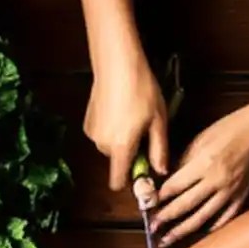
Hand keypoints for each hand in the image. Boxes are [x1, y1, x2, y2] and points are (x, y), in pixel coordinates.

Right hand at [85, 52, 169, 191]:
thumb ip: (159, 149)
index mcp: (122, 147)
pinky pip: (102, 135)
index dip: (129, 181)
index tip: (141, 173)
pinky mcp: (88, 124)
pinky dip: (111, 129)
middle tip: (143, 131)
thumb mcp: (158, 120)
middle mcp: (103, 145)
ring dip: (121, 140)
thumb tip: (161, 170)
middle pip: (118, 161)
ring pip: (110, 147)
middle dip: (130, 152)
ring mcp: (92, 134)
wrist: (117, 66)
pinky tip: (119, 111)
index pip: (118, 180)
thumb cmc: (142, 91)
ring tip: (131, 116)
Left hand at [151, 103, 248, 246]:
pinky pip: (225, 216)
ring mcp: (231, 190)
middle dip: (165, 218)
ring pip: (203, 217)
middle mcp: (217, 180)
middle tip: (152, 227)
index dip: (158, 198)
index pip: (174, 187)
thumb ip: (183, 163)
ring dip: (183, 230)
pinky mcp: (243, 194)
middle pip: (185, 206)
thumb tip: (167, 181)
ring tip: (168, 239)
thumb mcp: (200, 140)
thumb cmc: (231, 128)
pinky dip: (212, 226)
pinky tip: (200, 232)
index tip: (147, 206)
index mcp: (204, 163)